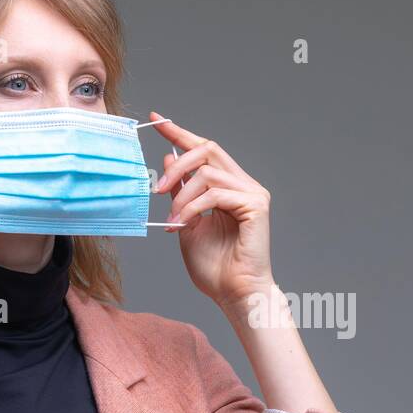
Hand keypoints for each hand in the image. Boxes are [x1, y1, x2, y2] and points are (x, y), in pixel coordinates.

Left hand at [150, 113, 274, 308]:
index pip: (205, 149)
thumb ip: (179, 191)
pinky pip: (216, 193)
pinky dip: (192, 207)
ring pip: (208, 173)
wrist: (234, 294)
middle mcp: (244, 184)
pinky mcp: (255, 206)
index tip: (156, 119)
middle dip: (177, 164)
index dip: (179, 133)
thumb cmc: (214, 267)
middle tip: (157, 188)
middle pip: (208, 150)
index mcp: (229, 186)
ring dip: (181, 195)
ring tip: (172, 220)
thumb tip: (168, 158)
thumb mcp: (186, 221)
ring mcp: (252, 194)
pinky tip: (182, 224)